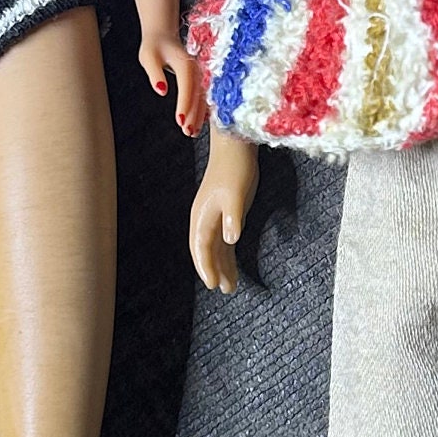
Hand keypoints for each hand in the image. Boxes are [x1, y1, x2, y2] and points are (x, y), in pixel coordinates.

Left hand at [139, 29, 206, 137]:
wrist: (163, 36)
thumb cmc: (154, 46)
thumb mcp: (148, 58)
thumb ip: (155, 74)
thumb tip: (161, 90)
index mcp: (185, 64)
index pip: (187, 87)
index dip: (184, 105)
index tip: (180, 121)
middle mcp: (196, 70)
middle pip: (198, 95)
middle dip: (194, 115)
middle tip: (187, 132)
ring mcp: (199, 75)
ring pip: (202, 98)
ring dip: (199, 116)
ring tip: (192, 132)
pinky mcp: (198, 80)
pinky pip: (202, 97)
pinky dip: (201, 110)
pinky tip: (199, 123)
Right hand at [190, 132, 260, 294]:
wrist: (235, 147)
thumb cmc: (235, 168)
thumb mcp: (236, 193)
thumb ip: (233, 217)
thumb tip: (231, 239)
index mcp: (203, 216)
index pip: (201, 248)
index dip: (206, 267)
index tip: (212, 284)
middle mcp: (205, 219)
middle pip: (206, 252)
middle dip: (214, 271)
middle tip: (225, 289)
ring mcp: (214, 217)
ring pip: (215, 249)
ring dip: (222, 266)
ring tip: (231, 286)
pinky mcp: (225, 214)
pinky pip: (223, 241)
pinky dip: (228, 255)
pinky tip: (233, 266)